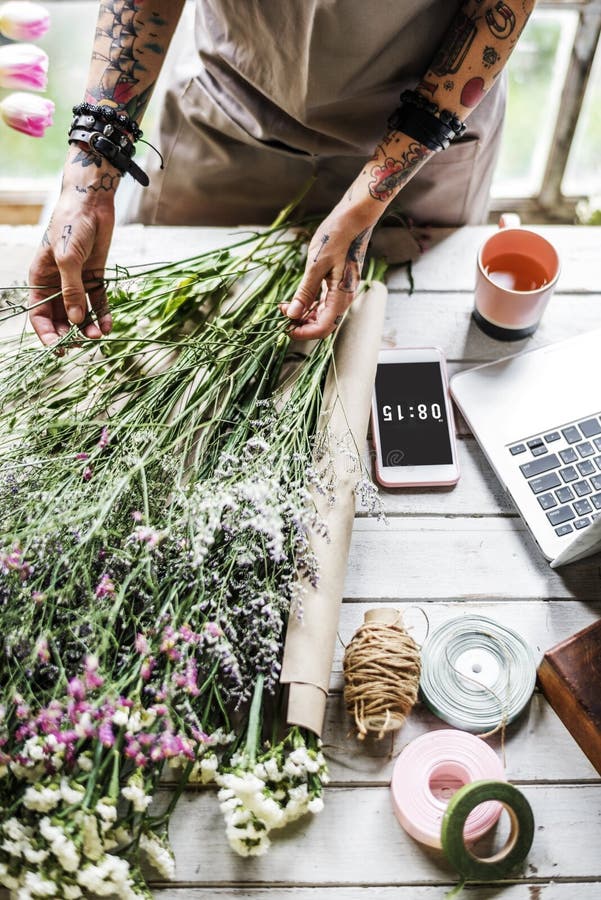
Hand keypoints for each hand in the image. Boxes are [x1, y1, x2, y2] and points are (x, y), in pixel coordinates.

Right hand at [28, 145, 119, 346]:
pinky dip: (104, 315)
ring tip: (100, 336)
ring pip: (81, 312)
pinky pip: (99, 302)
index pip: (39, 313)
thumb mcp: (68, 258)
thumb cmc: (71, 224)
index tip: (59, 348)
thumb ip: (71, 290)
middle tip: (83, 343)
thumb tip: (75, 319)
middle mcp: (57, 283)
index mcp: (40, 278)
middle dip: (70, 333)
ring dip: (88, 327)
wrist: (93, 202)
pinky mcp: (96, 277)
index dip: (47, 333)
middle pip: (61, 317)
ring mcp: (77, 281)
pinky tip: (110, 326)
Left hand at [280, 207, 373, 339]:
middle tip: (281, 316)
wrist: (353, 219)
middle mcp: (345, 298)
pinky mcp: (338, 284)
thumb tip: (292, 315)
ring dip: (304, 315)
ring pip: (322, 314)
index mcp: (341, 296)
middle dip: (302, 324)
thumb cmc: (336, 238)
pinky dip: (309, 305)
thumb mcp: (315, 265)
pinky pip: (324, 303)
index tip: (285, 328)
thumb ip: (304, 292)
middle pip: (323, 324)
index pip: (323, 328)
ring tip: (285, 307)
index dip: (303, 333)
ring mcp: (342, 292)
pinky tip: (296, 299)